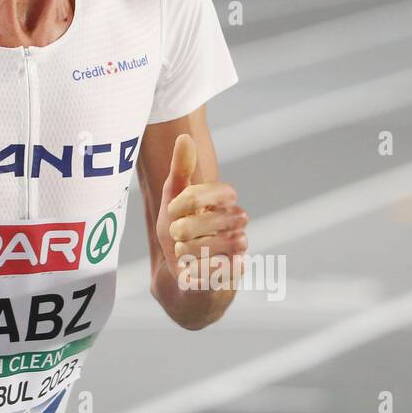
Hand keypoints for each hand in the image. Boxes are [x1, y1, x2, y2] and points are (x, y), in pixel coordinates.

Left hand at [154, 133, 247, 286]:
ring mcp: (238, 249)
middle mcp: (238, 223)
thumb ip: (180, 169)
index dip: (190, 200)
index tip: (173, 209)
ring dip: (186, 250)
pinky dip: (193, 270)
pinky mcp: (233, 274)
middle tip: (177, 235)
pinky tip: (191, 269)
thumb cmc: (179, 233)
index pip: (219, 191)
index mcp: (225, 202)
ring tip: (183, 252)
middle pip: (208, 220)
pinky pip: (212, 270)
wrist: (183, 275)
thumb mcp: (173, 200)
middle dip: (182, 229)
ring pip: (209, 246)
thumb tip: (184, 137)